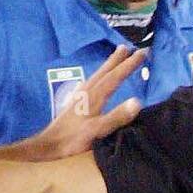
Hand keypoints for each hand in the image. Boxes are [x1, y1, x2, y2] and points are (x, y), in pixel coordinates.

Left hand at [20, 47, 145, 160]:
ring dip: (108, 65)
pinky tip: (94, 80)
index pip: (115, 77)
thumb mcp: (97, 130)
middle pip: (105, 71)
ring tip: (116, 55)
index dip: (129, 65)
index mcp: (95, 96)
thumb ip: (117, 117)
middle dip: (119, 59)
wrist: (49, 145)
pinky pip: (90, 83)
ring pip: (97, 75)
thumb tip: (137, 101)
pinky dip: (97, 77)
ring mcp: (80, 96)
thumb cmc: (73, 140)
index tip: (143, 53)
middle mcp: (87, 92)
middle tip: (130, 47)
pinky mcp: (75, 103)